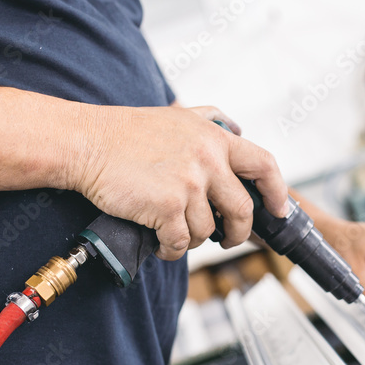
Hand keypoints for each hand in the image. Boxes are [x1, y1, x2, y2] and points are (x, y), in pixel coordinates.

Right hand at [72, 105, 287, 260]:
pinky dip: (172, 249)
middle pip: (242, 210)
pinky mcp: (167, 207)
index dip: (276, 193)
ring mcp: (189, 184)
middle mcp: (208, 160)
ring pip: (207, 231)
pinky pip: (180, 242)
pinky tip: (161, 242)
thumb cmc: (126, 132)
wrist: (87, 142)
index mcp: (215, 138)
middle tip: (227, 239)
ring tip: (175, 232)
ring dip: (192, 239)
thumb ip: (211, 120)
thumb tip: (235, 128)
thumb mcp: (178, 115)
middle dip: (237, 232)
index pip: (264, 166)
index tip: (277, 210)